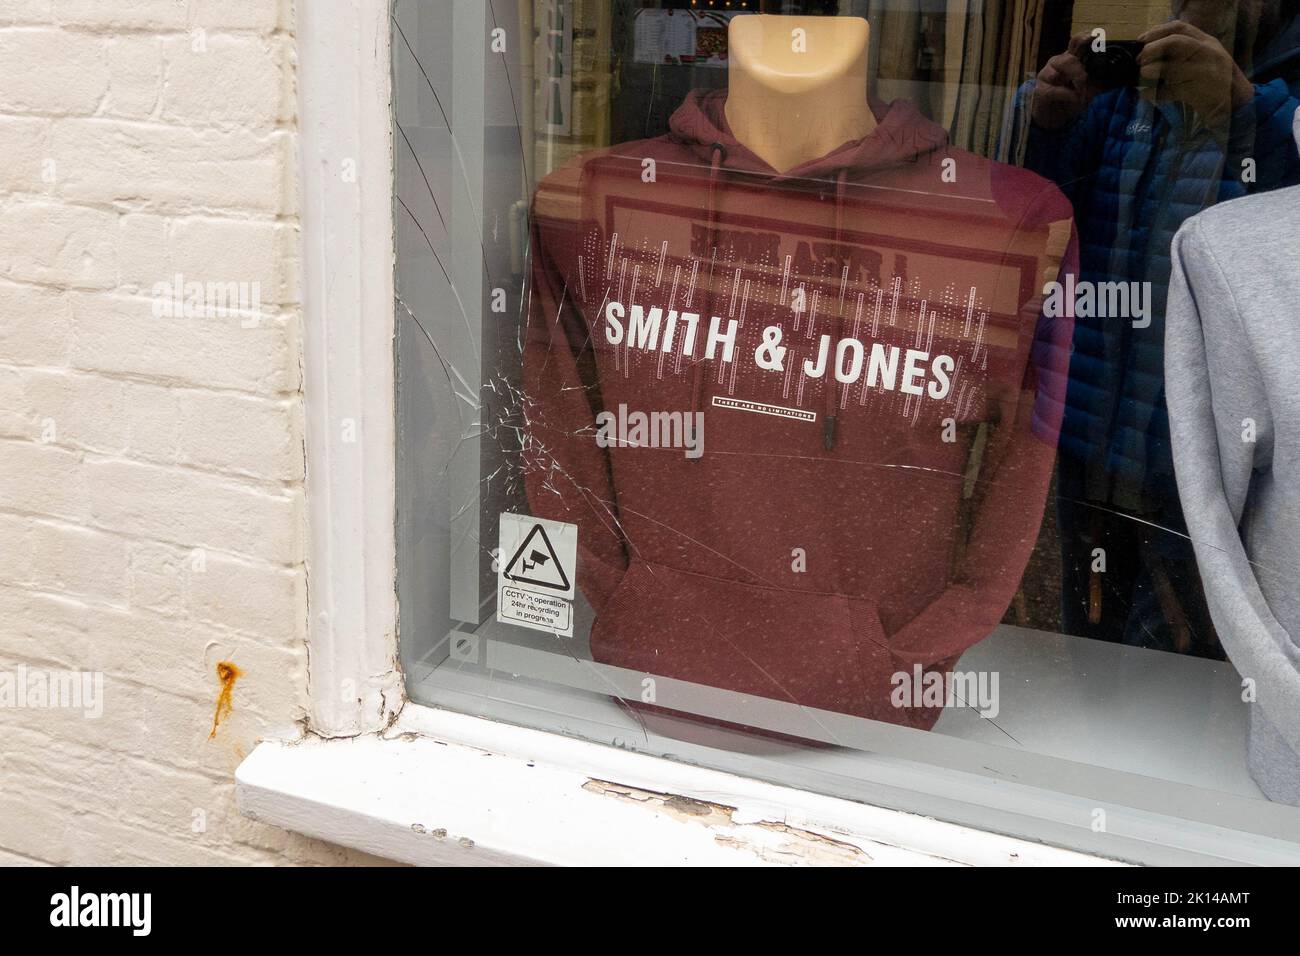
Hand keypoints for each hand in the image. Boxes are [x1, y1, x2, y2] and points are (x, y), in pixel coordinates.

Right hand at [1030, 32, 1092, 129]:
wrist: (1055, 119)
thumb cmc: (1070, 100)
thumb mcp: (1090, 89)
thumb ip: (1099, 79)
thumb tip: (1115, 73)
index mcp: (1070, 59)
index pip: (1075, 42)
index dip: (1084, 37)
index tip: (1094, 37)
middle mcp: (1057, 63)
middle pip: (1069, 58)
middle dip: (1081, 71)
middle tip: (1086, 83)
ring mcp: (1046, 75)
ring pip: (1060, 70)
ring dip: (1075, 82)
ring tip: (1080, 93)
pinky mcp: (1040, 90)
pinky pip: (1055, 89)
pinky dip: (1068, 95)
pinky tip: (1074, 99)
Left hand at [1137, 21, 1253, 125]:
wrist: (1237, 104)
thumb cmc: (1214, 81)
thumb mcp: (1203, 60)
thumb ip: (1183, 53)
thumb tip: (1148, 51)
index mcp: (1207, 42)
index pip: (1180, 28)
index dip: (1157, 32)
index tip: (1141, 40)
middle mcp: (1207, 53)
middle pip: (1175, 42)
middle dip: (1152, 49)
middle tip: (1139, 59)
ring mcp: (1204, 72)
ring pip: (1172, 67)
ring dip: (1152, 70)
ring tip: (1142, 74)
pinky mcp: (1199, 92)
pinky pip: (1171, 91)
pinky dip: (1154, 93)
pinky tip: (1145, 93)